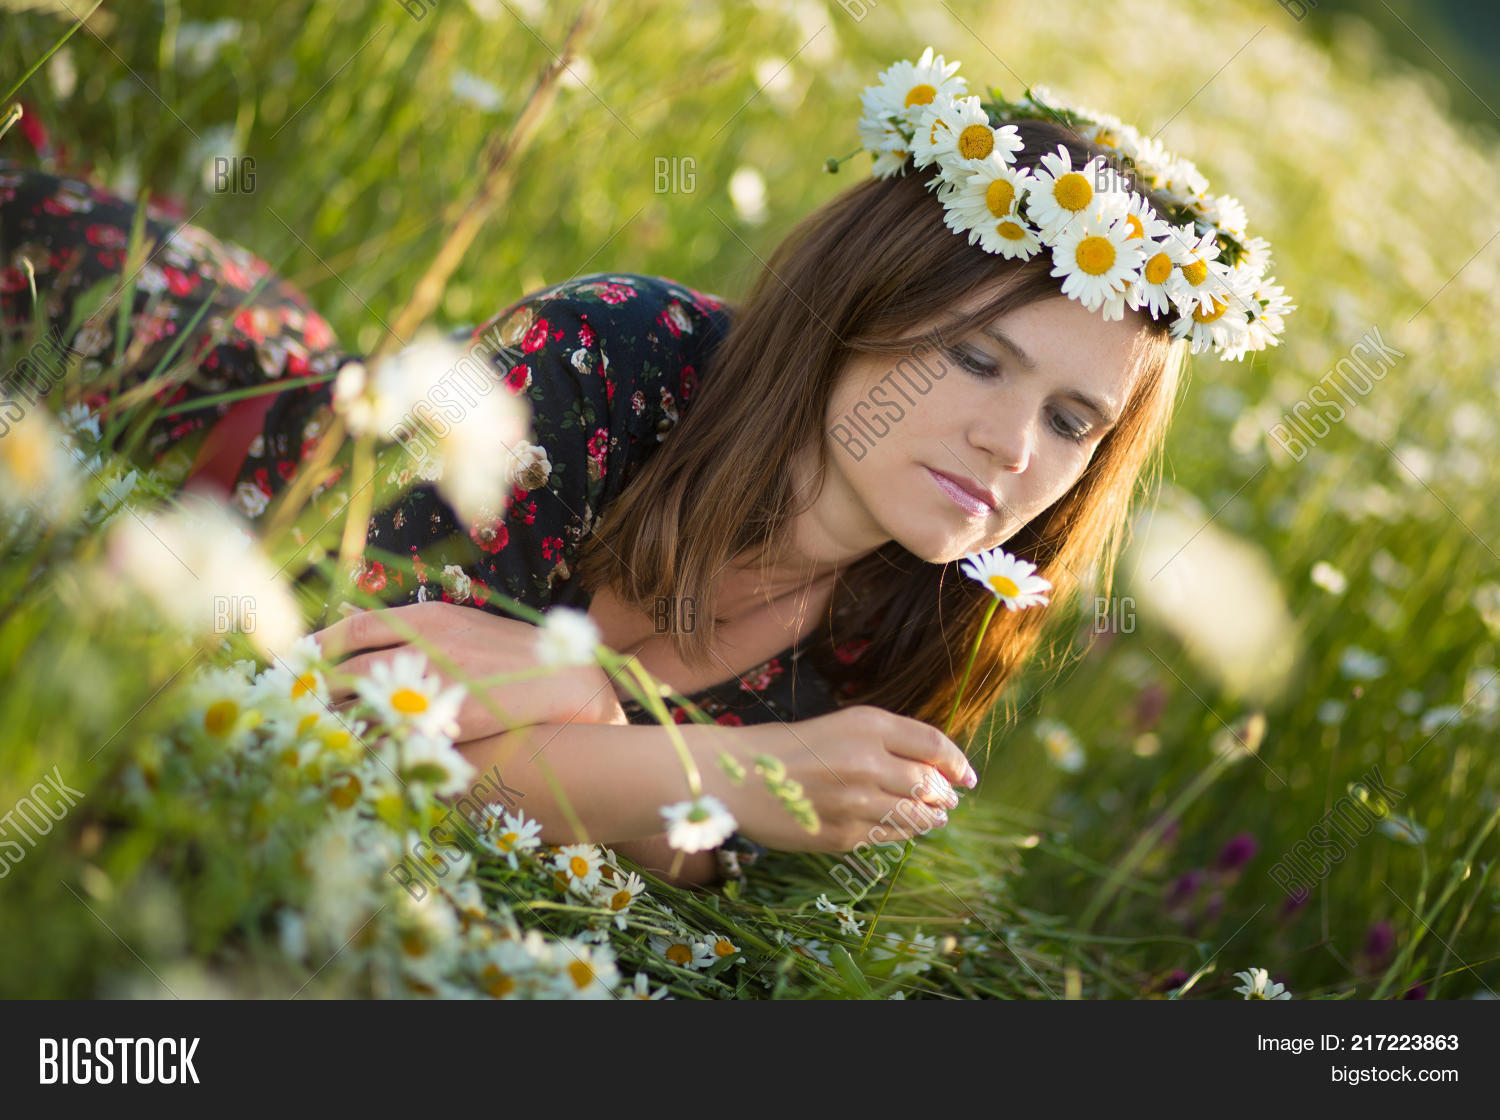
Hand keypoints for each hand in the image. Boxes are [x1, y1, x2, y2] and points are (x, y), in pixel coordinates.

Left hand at [314, 602, 629, 740]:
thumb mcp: (467, 628)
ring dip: (332, 721)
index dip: (318, 648)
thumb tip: (368, 635)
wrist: (568, 686)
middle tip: (291, 705)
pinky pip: (390, 737)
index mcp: (427, 619)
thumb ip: (420, 632)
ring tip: (312, 734)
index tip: (294, 662)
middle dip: (314, 689)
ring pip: (361, 706)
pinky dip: (365, 748)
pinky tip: (351, 757)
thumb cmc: (519, 658)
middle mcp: (424, 646)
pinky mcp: (446, 721)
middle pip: (347, 668)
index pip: (353, 629)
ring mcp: (434, 685)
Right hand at [730, 705, 976, 852]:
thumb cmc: (786, 748)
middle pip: (930, 784)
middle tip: (947, 802)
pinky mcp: (844, 834)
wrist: (735, 776)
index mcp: (868, 725)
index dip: (957, 763)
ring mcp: (857, 800)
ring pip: (916, 817)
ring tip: (934, 819)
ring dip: (930, 819)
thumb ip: (885, 743)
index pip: (934, 745)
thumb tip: (934, 771)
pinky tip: (900, 830)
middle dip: (944, 796)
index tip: (967, 777)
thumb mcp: (839, 727)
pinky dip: (900, 835)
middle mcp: (868, 760)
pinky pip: (888, 838)